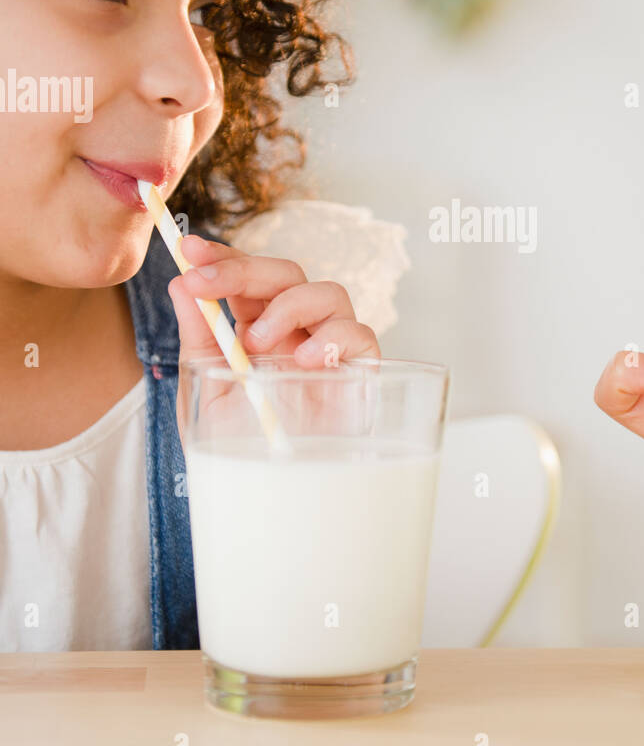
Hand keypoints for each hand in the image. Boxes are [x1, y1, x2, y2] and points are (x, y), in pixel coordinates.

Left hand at [168, 234, 379, 436]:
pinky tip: (304, 360)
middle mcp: (298, 333)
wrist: (269, 497)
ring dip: (287, 304)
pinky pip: (362, 335)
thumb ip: (199, 337)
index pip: (247, 277)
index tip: (188, 248)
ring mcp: (331, 350)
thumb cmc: (241, 445)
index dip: (221, 256)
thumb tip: (180, 285)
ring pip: (328, 293)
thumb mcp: (205, 388)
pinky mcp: (361, 374)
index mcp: (259, 329)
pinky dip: (334, 337)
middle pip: (286, 274)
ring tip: (254, 342)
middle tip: (205, 282)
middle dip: (244, 268)